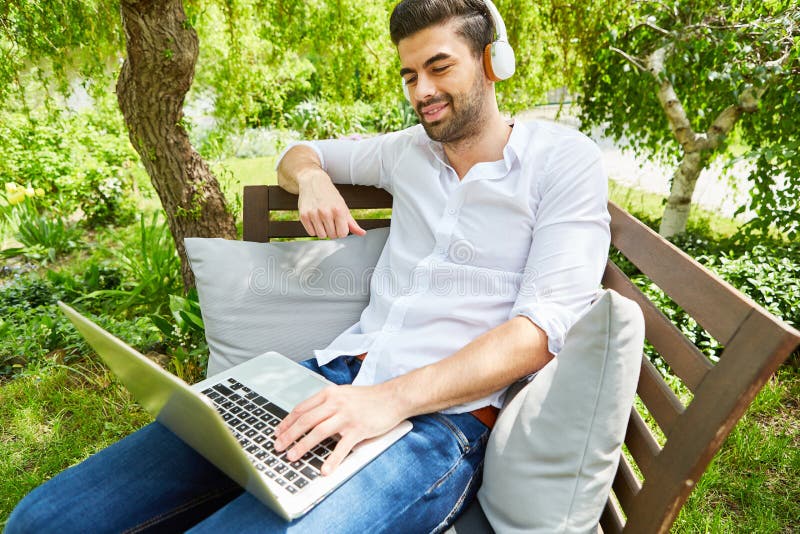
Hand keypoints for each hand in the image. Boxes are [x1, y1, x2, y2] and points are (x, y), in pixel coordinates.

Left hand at [273, 383, 401, 474]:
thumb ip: (327, 404)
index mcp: (330, 394)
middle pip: (306, 420)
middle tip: (278, 447)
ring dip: (303, 446)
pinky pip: (342, 447)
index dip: (287, 422)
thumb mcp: (344, 394)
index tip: (277, 432)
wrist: (393, 397)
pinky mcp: (359, 429)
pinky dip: (332, 459)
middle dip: (289, 435)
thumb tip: (308, 418)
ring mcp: (347, 416)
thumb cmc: (369, 398)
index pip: (302, 408)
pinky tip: (324, 470)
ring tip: (292, 457)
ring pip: (318, 432)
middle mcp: (336, 403)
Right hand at [297, 168, 366, 238]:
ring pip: (321, 236)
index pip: (342, 234)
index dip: (341, 231)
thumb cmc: (330, 195)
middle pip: (332, 236)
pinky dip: (314, 229)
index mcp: (338, 210)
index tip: (339, 225)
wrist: (314, 181)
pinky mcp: (303, 215)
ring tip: (323, 220)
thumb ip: (352, 223)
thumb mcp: (343, 207)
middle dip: (332, 231)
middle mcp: (325, 212)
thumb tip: (362, 233)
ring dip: (323, 231)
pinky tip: (315, 220)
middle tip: (330, 221)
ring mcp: (313, 214)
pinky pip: (311, 233)